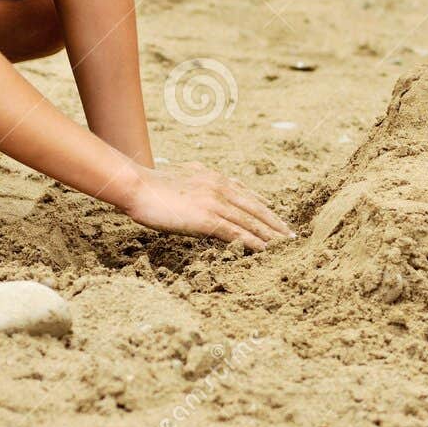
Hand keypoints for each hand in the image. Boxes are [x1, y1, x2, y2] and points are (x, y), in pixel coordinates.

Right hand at [123, 162, 293, 250]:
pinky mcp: (208, 218)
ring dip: (271, 235)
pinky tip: (265, 250)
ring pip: (251, 221)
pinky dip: (254, 242)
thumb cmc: (152, 185)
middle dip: (275, 222)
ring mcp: (215, 202)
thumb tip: (203, 182)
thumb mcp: (182, 176)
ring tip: (285, 246)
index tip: (276, 218)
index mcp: (214, 177)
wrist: (137, 186)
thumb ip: (197, 179)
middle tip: (291, 235)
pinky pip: (237, 233)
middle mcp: (220, 187)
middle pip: (256, 208)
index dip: (264, 207)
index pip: (247, 194)